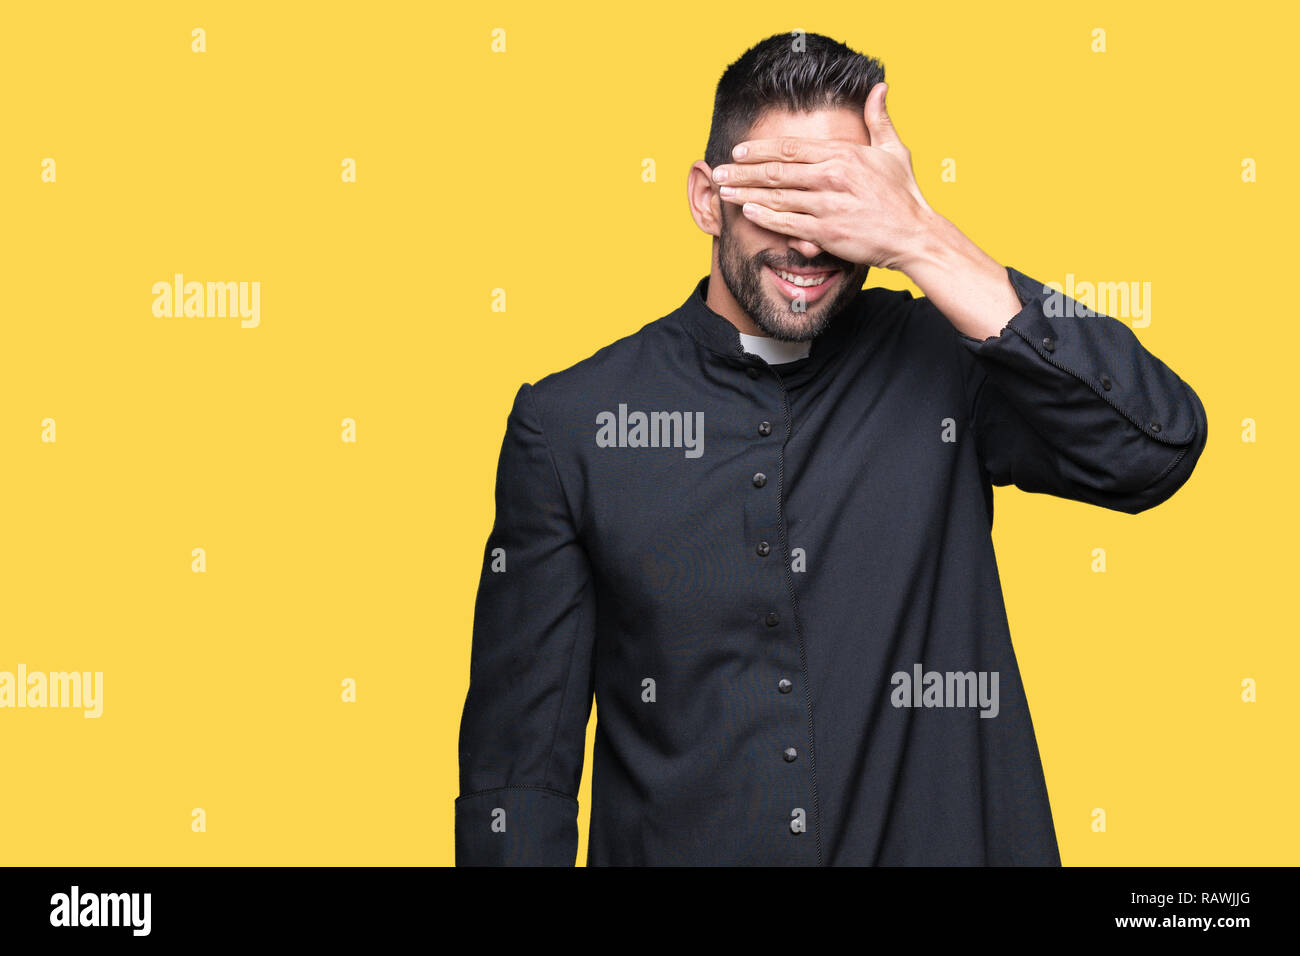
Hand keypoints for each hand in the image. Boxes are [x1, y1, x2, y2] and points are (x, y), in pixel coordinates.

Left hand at [711, 82, 933, 271]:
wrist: (915, 235)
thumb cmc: (904, 195)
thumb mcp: (893, 151)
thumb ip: (879, 119)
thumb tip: (879, 86)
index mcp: (843, 154)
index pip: (791, 148)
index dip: (760, 149)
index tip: (738, 151)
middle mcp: (832, 176)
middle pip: (776, 171)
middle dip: (742, 172)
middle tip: (718, 172)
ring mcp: (827, 206)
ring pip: (777, 197)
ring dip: (746, 194)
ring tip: (724, 191)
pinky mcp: (826, 233)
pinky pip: (788, 223)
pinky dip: (765, 218)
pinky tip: (746, 213)